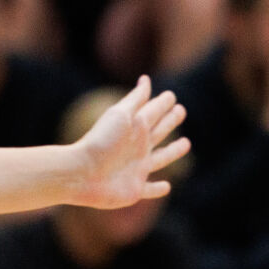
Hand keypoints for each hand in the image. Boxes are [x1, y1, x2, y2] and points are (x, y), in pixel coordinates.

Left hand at [69, 77, 189, 209]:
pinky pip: (150, 189)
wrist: (82, 171)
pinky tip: (166, 186)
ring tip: (186, 143)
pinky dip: (158, 188)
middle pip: (159, 131)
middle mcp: (137, 147)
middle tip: (181, 111)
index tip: (172, 95)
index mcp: (135, 128)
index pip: (153, 112)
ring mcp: (137, 168)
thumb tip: (146, 79)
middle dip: (170, 121)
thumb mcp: (120, 115)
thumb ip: (135, 99)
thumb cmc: (101, 141)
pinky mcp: (134, 189)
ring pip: (161, 158)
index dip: (163, 104)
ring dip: (173, 152)